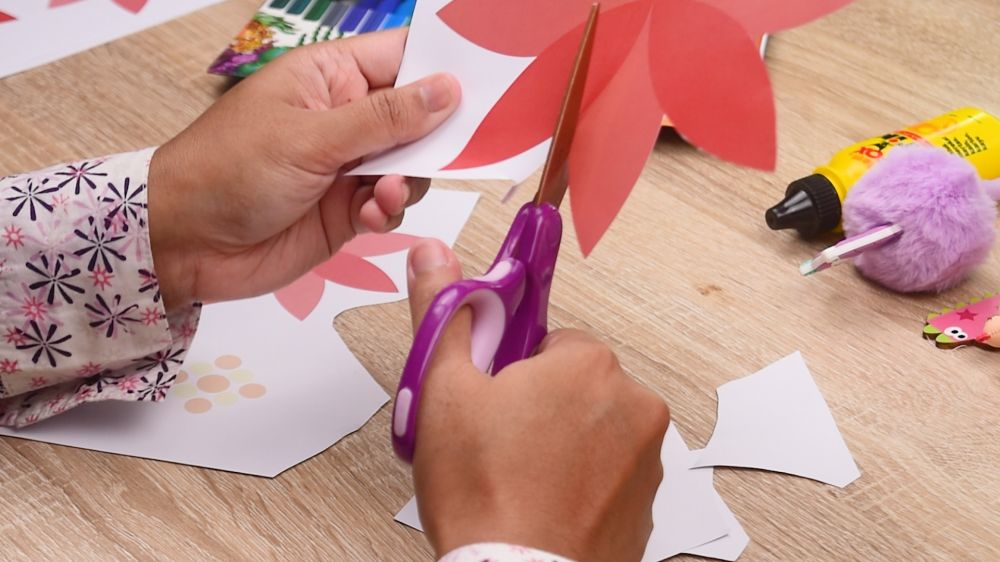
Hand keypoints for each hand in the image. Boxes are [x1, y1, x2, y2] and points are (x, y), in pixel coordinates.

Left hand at [147, 29, 459, 310]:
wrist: (187, 244)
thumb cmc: (230, 170)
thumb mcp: (310, 136)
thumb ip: (384, 118)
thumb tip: (447, 89)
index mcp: (330, 76)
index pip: (401, 56)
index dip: (443, 64)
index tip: (488, 77)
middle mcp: (345, 116)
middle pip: (417, 114)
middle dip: (438, 132)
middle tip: (462, 146)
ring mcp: (349, 164)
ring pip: (412, 164)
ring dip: (408, 179)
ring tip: (381, 193)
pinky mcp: (349, 209)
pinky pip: (392, 204)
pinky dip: (389, 209)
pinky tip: (368, 214)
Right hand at [405, 239, 669, 561]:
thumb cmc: (485, 496)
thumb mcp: (443, 391)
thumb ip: (442, 312)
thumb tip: (434, 255)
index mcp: (587, 364)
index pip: (550, 342)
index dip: (512, 369)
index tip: (492, 397)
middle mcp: (632, 403)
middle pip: (575, 384)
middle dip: (539, 404)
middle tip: (497, 442)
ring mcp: (647, 458)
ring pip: (593, 429)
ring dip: (563, 443)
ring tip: (518, 480)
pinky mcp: (648, 504)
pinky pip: (611, 473)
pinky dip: (583, 482)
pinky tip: (544, 504)